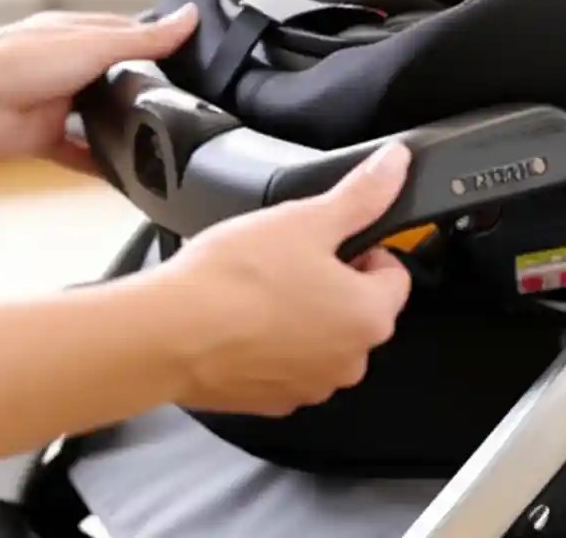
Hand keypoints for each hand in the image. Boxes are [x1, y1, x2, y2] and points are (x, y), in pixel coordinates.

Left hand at [0, 5, 198, 173]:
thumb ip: (145, 39)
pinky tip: (125, 174)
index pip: (127, 34)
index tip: (189, 53)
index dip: (158, 43)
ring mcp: (56, 103)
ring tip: (159, 137)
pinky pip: (80, 154)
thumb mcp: (96, 44)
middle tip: (180, 100)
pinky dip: (101, 164)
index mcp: (77, 34)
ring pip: (99, 116)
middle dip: (141, 88)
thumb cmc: (17, 60)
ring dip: (121, 126)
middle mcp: (67, 67)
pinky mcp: (45, 137)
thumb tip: (188, 19)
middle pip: (114, 77)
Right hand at [132, 143, 414, 416]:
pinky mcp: (271, 401)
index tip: (324, 241)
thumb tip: (398, 164)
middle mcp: (350, 361)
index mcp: (370, 316)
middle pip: (358, 310)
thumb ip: (362, 194)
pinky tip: (240, 323)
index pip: (393, 274)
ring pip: (321, 339)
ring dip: (302, 316)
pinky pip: (285, 366)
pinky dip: (271, 346)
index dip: (360, 249)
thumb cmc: (235, 278)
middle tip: (286, 261)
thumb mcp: (306, 219)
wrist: (167, 335)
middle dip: (331, 284)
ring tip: (258, 291)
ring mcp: (310, 387)